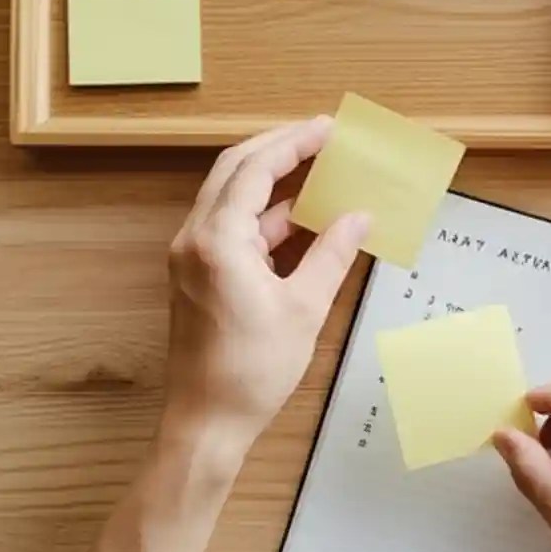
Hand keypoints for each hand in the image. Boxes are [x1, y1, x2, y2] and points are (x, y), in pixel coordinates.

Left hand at [163, 118, 369, 461]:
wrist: (206, 422)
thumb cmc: (252, 371)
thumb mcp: (305, 308)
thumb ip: (332, 254)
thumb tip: (359, 217)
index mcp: (218, 240)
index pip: (255, 169)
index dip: (293, 143)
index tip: (328, 129)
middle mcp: (195, 239)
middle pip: (235, 172)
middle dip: (279, 150)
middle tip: (322, 138)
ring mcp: (191, 257)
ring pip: (231, 199)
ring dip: (272, 182)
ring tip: (319, 172)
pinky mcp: (197, 276)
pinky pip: (231, 229)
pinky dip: (265, 217)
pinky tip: (302, 220)